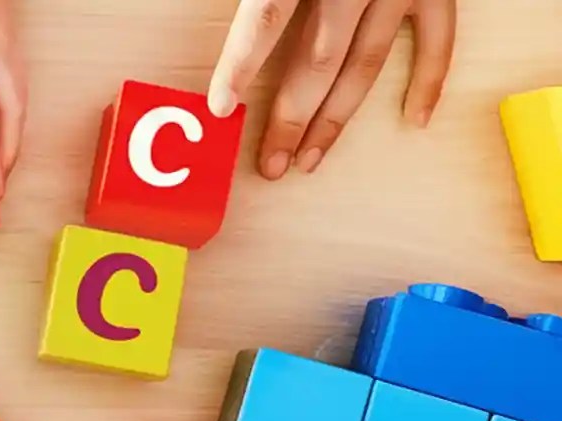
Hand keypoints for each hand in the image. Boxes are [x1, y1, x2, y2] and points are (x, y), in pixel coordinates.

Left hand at [208, 0, 455, 178]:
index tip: (220, 107)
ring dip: (338, 118)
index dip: (241, 64)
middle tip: (268, 165)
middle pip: (317, 59)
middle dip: (290, 118)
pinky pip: (437, 37)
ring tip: (308, 159)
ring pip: (366, 62)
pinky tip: (414, 119)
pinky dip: (429, 80)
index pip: (267, 17)